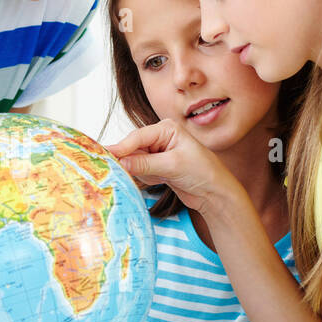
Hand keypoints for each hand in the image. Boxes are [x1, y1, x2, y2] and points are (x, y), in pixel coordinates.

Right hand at [108, 119, 233, 214]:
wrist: (215, 193)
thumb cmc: (203, 172)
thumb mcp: (172, 166)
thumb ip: (144, 164)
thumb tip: (120, 162)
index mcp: (167, 128)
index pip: (137, 136)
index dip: (121, 147)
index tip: (106, 156)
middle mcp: (161, 137)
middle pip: (132, 148)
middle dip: (128, 161)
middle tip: (114, 171)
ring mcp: (158, 152)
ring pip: (134, 161)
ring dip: (139, 172)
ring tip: (157, 178)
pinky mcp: (157, 166)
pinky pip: (140, 171)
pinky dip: (145, 178)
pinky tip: (161, 182)